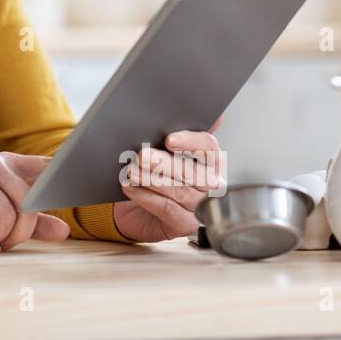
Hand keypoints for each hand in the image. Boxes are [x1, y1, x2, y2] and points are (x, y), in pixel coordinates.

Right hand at [0, 152, 70, 249]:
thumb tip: (65, 232)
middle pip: (27, 204)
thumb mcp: (0, 213)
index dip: (64, 173)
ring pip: (5, 217)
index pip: (45, 165)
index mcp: (7, 163)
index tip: (78, 179)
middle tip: (6, 242)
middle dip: (21, 233)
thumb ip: (33, 222)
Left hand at [113, 125, 225, 242]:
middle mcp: (210, 184)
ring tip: (131, 171)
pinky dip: (146, 197)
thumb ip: (178, 132)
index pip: (209, 148)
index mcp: (210, 161)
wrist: (137, 207)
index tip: (169, 139)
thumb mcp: (163, 151)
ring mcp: (199, 207)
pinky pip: (166, 209)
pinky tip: (130, 187)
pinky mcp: (185, 225)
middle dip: (164, 163)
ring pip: (179, 191)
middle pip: (192, 171)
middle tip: (142, 155)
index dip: (190, 142)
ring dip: (152, 180)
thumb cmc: (155, 174)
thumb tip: (200, 114)